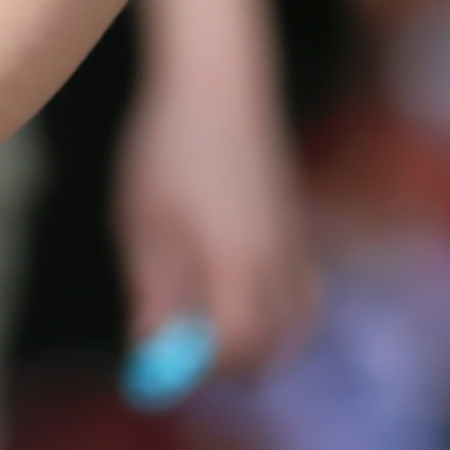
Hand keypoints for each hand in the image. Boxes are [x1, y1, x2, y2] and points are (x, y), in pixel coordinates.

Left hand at [114, 48, 314, 373]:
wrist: (218, 82)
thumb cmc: (168, 148)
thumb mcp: (145, 223)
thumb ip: (153, 292)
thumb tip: (150, 353)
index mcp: (235, 260)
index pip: (235, 347)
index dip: (199, 367)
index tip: (164, 361)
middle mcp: (277, 261)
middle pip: (270, 349)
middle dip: (227, 365)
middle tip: (183, 350)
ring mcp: (295, 245)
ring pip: (294, 327)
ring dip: (258, 341)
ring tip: (208, 319)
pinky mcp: (301, 230)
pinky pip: (303, 296)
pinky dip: (278, 315)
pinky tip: (237, 293)